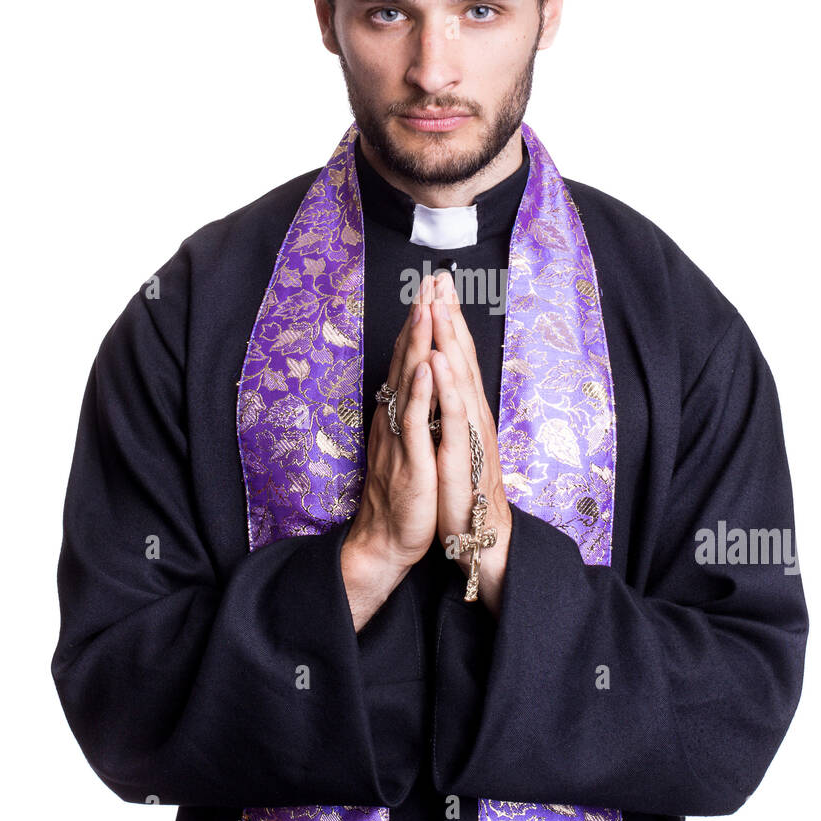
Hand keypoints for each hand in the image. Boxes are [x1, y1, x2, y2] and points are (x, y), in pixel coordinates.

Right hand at [341, 274, 439, 629]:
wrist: (389, 539)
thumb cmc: (405, 495)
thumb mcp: (411, 445)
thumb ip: (414, 413)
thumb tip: (421, 382)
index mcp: (399, 413)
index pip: (409, 358)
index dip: (420, 323)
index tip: (431, 289)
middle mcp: (395, 417)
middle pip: (407, 358)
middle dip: (420, 318)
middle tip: (430, 280)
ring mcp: (400, 435)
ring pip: (408, 380)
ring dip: (418, 343)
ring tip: (427, 307)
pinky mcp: (409, 458)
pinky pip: (413, 419)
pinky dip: (420, 390)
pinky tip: (427, 365)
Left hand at [428, 269, 511, 616]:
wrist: (480, 536)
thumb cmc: (463, 491)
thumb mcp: (453, 443)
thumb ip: (448, 411)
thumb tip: (439, 381)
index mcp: (467, 410)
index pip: (456, 356)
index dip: (447, 320)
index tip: (437, 286)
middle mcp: (472, 414)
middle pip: (460, 356)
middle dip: (450, 315)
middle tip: (441, 277)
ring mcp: (469, 433)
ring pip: (459, 377)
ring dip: (450, 339)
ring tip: (440, 305)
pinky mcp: (462, 454)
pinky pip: (454, 415)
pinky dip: (447, 385)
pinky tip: (439, 361)